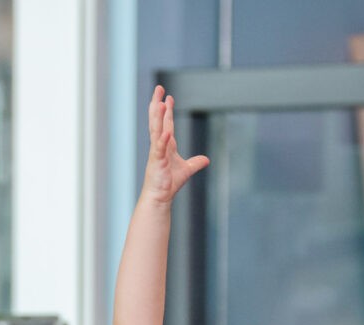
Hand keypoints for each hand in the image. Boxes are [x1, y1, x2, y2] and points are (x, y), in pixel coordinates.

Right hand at [142, 85, 208, 204]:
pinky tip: (166, 132)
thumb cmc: (169, 183)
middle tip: (159, 88)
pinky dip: (163, 141)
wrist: (160, 196)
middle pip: (158, 121)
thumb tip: (206, 160)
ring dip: (159, 117)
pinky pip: (159, 149)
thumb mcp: (187, 170)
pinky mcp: (157, 162)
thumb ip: (196, 163)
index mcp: (165, 145)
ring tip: (162, 103)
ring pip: (156, 130)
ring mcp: (156, 153)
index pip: (166, 124)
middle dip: (158, 104)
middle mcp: (159, 145)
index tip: (168, 97)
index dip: (168, 110)